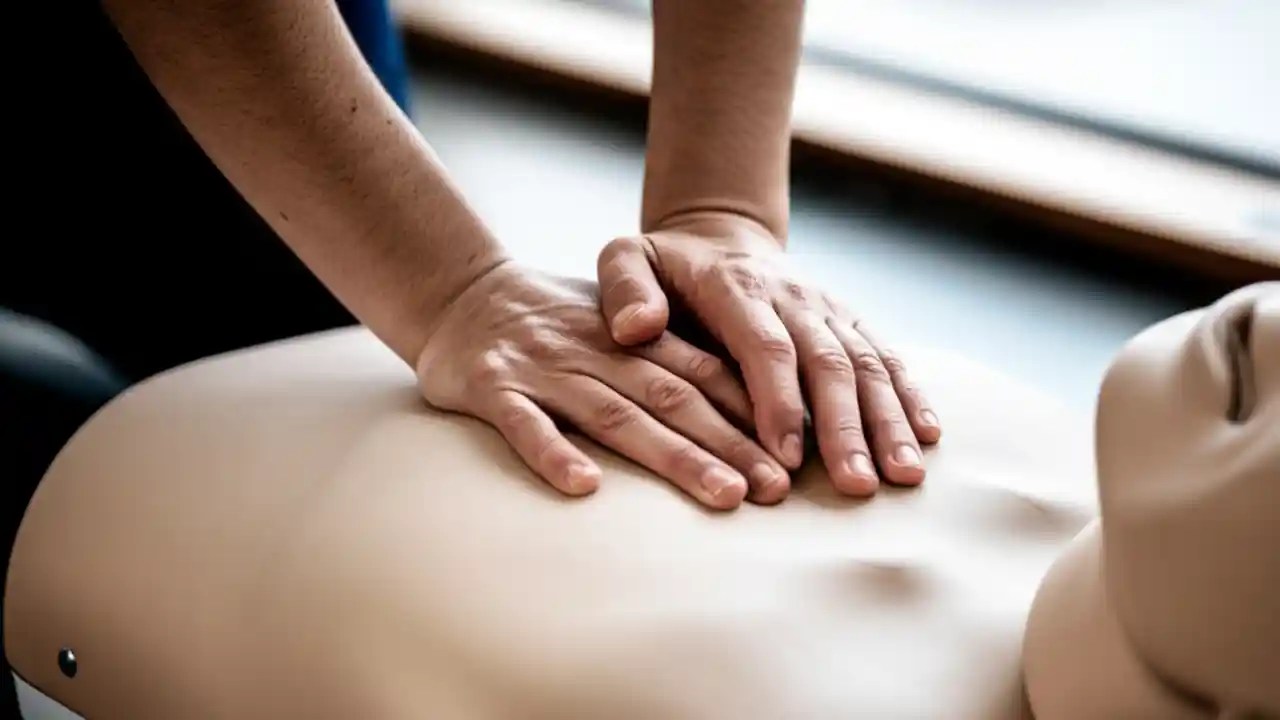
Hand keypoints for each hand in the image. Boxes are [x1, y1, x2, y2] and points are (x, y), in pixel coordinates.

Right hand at [415, 262, 789, 508]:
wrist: (462, 293)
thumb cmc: (555, 322)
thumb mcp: (616, 324)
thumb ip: (669, 357)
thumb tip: (750, 405)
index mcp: (631, 340)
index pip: (702, 375)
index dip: (750, 415)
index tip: (791, 459)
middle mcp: (596, 353)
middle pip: (673, 401)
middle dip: (730, 445)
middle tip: (775, 490)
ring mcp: (545, 371)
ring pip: (615, 415)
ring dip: (672, 456)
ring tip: (721, 494)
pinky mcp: (492, 388)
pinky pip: (523, 424)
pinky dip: (553, 452)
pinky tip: (584, 487)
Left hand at [597, 211, 940, 496]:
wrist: (718, 235)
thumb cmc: (664, 264)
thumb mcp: (627, 258)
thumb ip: (624, 287)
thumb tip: (634, 327)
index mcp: (737, 287)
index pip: (766, 346)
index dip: (780, 401)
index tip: (786, 456)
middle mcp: (793, 297)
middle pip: (827, 363)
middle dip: (845, 427)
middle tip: (856, 485)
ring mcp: (828, 309)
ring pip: (867, 364)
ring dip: (888, 421)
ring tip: (902, 476)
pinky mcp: (849, 322)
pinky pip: (887, 357)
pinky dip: (911, 396)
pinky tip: (929, 438)